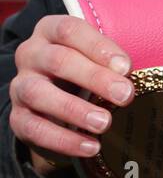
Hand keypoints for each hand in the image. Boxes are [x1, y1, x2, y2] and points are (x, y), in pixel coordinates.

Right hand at [9, 14, 134, 172]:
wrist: (57, 104)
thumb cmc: (85, 71)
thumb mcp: (97, 58)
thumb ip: (112, 63)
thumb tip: (130, 79)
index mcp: (50, 31)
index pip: (70, 30)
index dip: (98, 47)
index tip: (125, 67)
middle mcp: (30, 54)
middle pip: (58, 60)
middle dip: (95, 78)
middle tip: (125, 95)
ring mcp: (20, 86)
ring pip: (39, 93)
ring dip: (74, 109)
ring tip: (105, 123)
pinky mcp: (18, 117)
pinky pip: (35, 129)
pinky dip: (64, 140)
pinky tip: (90, 146)